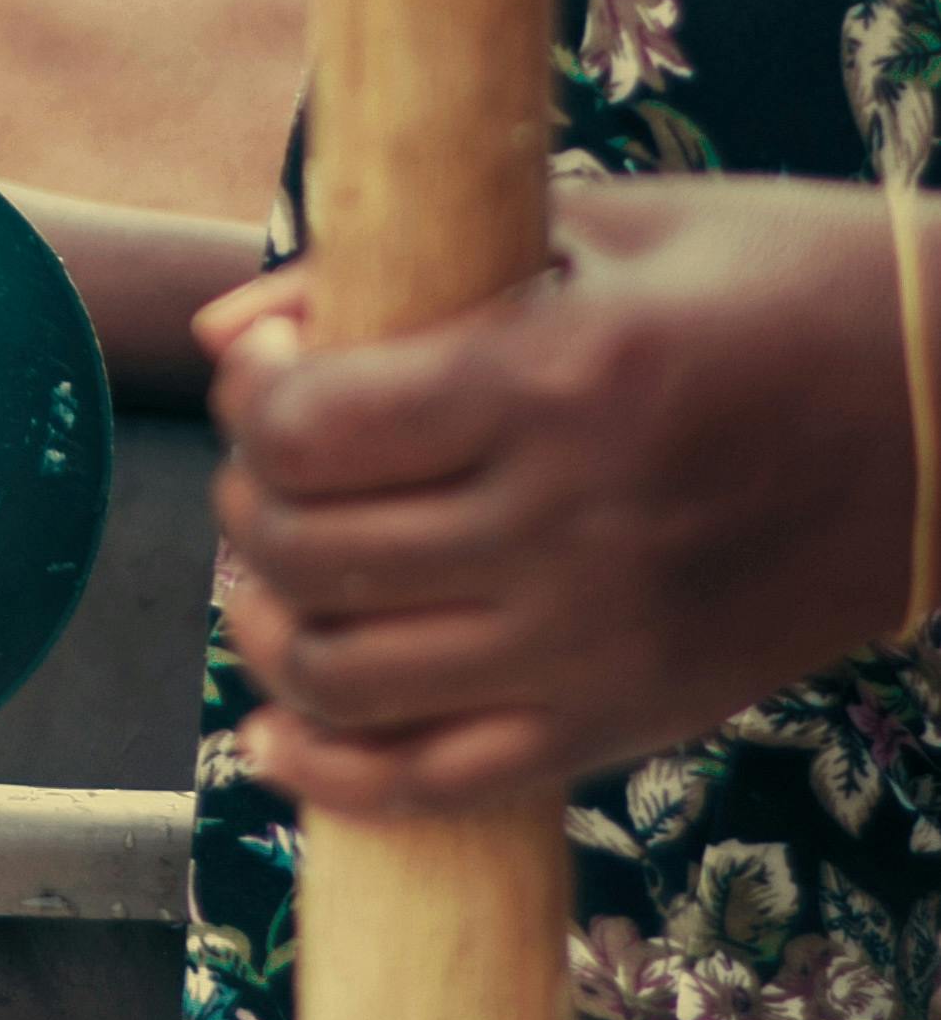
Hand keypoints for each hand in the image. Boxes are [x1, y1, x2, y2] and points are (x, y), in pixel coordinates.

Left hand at [199, 178, 920, 817]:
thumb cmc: (792, 285)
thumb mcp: (609, 232)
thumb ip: (408, 272)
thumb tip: (227, 327)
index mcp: (562, 379)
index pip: (308, 427)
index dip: (252, 398)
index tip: (274, 370)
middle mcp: (571, 524)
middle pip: (302, 549)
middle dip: (248, 501)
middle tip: (279, 465)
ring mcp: (600, 640)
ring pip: (340, 677)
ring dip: (270, 626)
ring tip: (287, 575)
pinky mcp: (631, 717)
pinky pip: (435, 786)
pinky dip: (329, 772)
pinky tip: (284, 731)